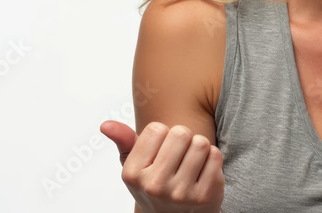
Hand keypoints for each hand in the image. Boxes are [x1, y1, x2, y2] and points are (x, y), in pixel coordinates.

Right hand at [101, 120, 224, 212]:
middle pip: (181, 133)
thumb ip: (124, 142)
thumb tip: (106, 124)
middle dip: (183, 139)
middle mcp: (154, 186)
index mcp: (133, 174)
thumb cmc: (155, 183)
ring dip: (199, 148)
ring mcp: (181, 194)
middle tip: (179, 155)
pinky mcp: (205, 197)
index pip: (157, 129)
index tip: (160, 151)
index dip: (163, 135)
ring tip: (190, 162)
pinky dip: (212, 160)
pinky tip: (202, 172)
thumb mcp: (135, 166)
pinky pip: (216, 156)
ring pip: (201, 143)